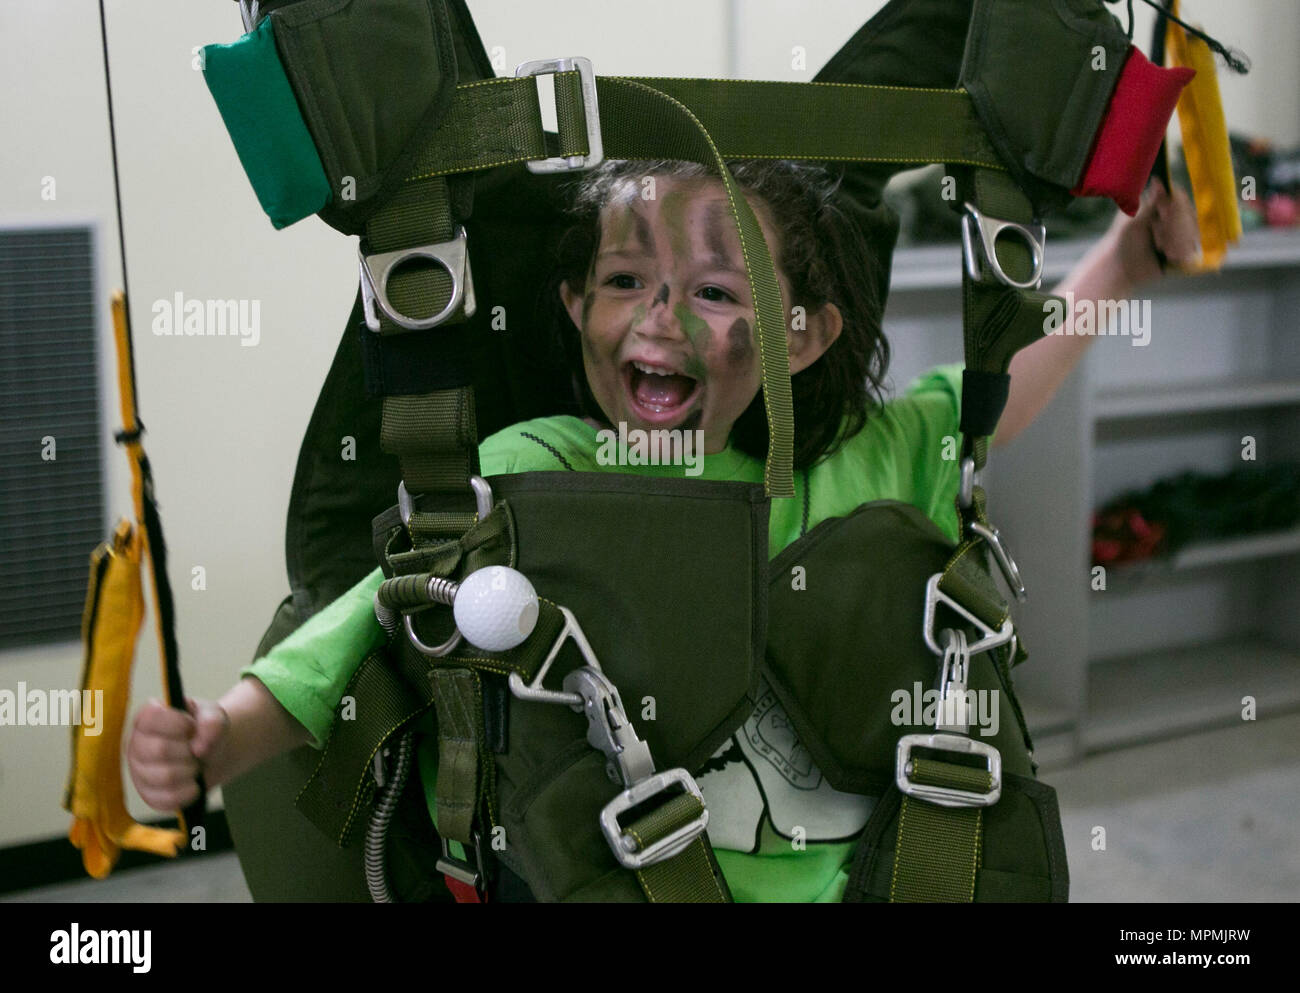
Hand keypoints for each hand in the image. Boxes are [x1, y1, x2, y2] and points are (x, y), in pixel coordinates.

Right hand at [127, 697, 227, 811]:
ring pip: (165, 777)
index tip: (191, 726)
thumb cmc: (206, 731)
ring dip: (190, 771)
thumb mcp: (214, 716)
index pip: (151, 718)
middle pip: (160, 750)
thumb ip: (211, 722)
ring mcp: (139, 772)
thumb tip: (200, 747)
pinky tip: (194, 784)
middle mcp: (136, 744)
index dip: (177, 723)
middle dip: (188, 751)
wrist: (212, 756)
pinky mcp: (149, 794)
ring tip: (195, 765)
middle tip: (196, 749)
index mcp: (147, 719)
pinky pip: (167, 799)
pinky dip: (188, 793)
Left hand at [1112, 179, 1199, 288]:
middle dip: (1173, 229)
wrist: (1120, 270)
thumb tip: (1158, 180)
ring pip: (1192, 230)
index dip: (1174, 207)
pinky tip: (1168, 257)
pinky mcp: (1182, 249)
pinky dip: (1181, 252)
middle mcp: (1170, 215)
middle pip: (1188, 214)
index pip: (1178, 197)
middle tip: (1156, 240)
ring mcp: (1178, 232)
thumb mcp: (1133, 222)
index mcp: (1157, 205)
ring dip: (1176, 241)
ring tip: (1160, 249)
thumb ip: (1149, 204)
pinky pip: (1192, 246)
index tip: (1162, 216)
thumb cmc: (1121, 242)